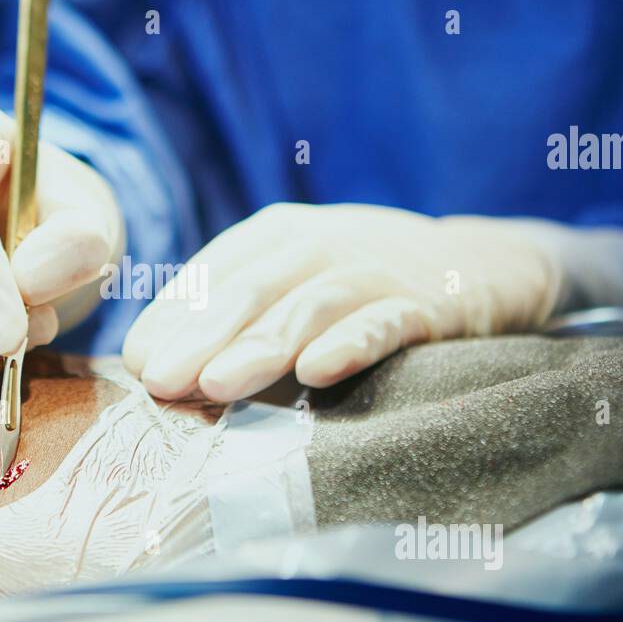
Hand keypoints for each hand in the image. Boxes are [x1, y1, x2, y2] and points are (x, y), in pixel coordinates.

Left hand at [122, 202, 622, 401]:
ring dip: (261, 346)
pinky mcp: (429, 301)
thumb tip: (154, 372)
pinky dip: (352, 342)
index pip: (211, 276)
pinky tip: (319, 372)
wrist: (487, 266)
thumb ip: (236, 319)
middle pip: (251, 291)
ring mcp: (375, 268)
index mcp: (277, 236)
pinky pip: (385, 321)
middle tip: (159, 383)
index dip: (172, 319)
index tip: (135, 368)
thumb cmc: (366, 286)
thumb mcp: (297, 285)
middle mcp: (320, 242)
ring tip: (217, 385)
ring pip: (308, 306)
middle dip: (201, 338)